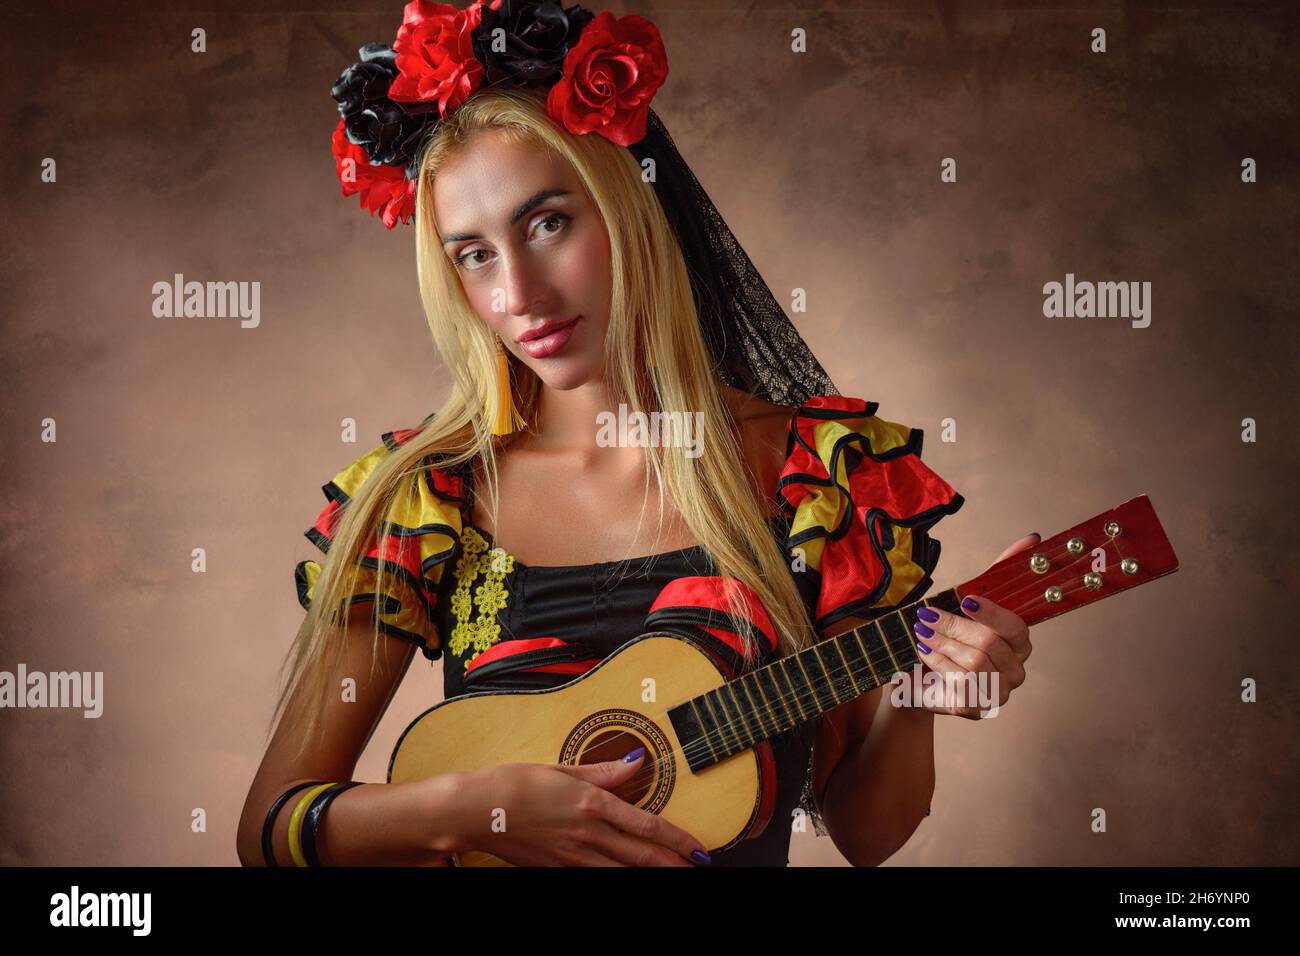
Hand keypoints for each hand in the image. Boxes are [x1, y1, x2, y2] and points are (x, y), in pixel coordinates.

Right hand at [449, 750, 711, 865]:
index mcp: (591, 803)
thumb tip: (636, 763)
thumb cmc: (512, 784)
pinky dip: (615, 879)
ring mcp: (571, 857)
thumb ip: (601, 770)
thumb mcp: (560, 768)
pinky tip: (626, 878)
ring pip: (621, 874)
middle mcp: (586, 834)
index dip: (677, 840)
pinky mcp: (555, 869)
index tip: (698, 849)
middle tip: (697, 870)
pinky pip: (594, 878)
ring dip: (649, 876)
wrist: (473, 811)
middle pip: (641, 857)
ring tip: (671, 877)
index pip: (646, 826)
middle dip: (673, 866)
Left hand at [908, 533, 1036, 718]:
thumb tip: (1032, 538)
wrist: (918, 676)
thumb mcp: (969, 602)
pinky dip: (937, 664)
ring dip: (941, 644)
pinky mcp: (977, 709)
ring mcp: (999, 693)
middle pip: (989, 644)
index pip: (1016, 627)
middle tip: (925, 616)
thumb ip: (999, 572)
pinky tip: (924, 654)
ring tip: (921, 634)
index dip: (992, 612)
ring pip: (973, 663)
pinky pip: (960, 684)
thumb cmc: (949, 637)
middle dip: (952, 626)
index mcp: (1019, 643)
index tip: (964, 599)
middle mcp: (1016, 670)